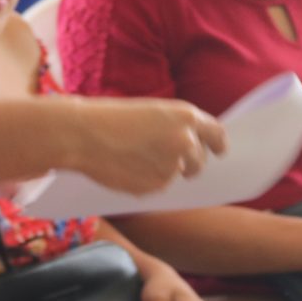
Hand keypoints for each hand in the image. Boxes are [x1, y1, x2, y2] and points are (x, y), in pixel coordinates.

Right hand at [67, 98, 225, 194]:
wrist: (83, 134)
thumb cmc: (111, 119)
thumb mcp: (151, 112)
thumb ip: (175, 128)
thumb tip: (191, 149)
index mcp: (186, 117)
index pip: (216, 134)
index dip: (218, 145)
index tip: (218, 151)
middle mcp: (185, 141)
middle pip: (199, 161)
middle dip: (189, 164)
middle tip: (166, 160)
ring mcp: (172, 166)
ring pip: (175, 175)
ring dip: (161, 171)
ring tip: (131, 156)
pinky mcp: (156, 186)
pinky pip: (156, 188)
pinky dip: (144, 182)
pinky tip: (124, 168)